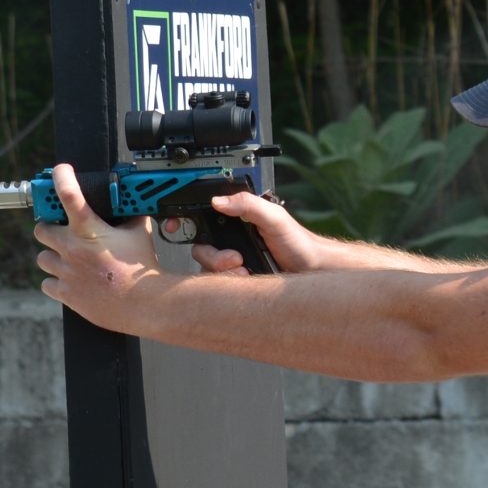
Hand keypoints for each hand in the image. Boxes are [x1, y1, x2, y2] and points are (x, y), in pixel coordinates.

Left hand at [33, 162, 169, 333]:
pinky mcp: (65, 292)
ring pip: (43, 258)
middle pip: (42, 230)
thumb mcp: (139, 235)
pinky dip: (57, 282)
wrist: (144, 302)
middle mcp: (72, 248)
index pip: (68, 193)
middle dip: (52, 230)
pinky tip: (72, 281)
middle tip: (64, 233)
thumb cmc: (142, 269)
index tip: (60, 171)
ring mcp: (66, 271)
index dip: (61, 176)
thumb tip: (131, 206)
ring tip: (70, 261)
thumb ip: (131, 217)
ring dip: (54, 257)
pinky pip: (47, 284)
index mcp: (89, 229)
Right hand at [187, 190, 323, 274]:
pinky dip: (231, 283)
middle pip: (200, 249)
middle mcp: (230, 241)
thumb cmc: (299, 243)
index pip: (201, 219)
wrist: (312, 272)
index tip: (175, 225)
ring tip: (246, 269)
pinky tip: (248, 280)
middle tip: (237, 258)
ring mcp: (232, 262)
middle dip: (214, 257)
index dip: (184, 222)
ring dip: (224, 271)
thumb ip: (248, 205)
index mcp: (235, 220)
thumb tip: (219, 201)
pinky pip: (220, 286)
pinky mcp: (237, 280)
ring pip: (207, 270)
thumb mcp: (275, 217)